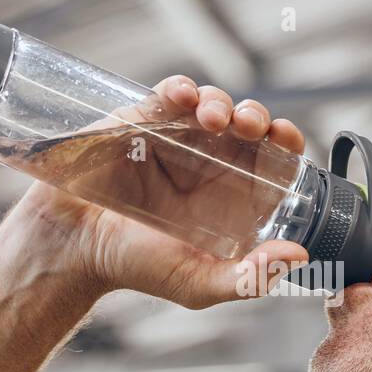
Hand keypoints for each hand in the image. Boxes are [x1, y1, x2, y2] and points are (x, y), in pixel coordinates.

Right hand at [14, 75, 309, 308]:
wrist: (72, 248)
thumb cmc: (136, 268)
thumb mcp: (198, 284)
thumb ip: (250, 278)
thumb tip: (299, 257)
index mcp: (234, 197)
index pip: (274, 161)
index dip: (286, 144)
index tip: (284, 139)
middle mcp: (211, 164)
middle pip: (249, 125)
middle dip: (257, 117)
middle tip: (251, 127)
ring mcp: (178, 140)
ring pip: (213, 103)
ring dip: (221, 102)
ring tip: (215, 118)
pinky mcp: (143, 120)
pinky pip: (169, 94)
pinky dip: (181, 88)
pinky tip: (184, 96)